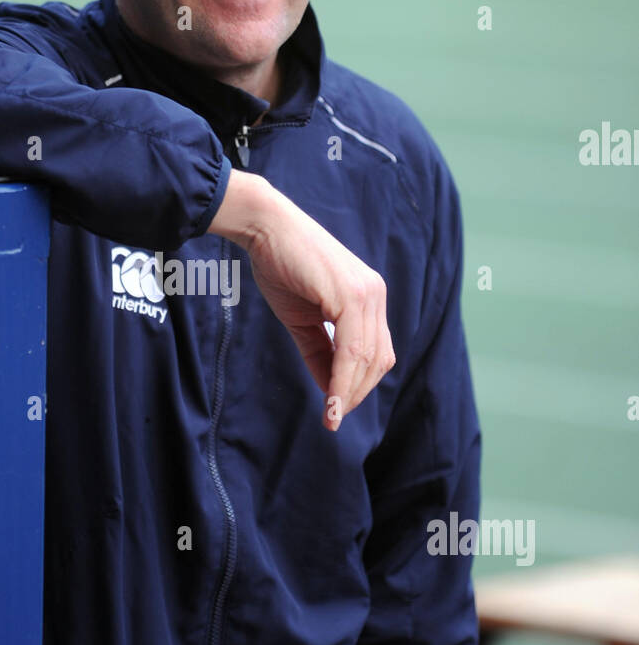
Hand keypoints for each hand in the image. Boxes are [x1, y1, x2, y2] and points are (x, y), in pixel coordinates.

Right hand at [209, 170, 394, 429]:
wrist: (265, 228)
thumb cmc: (281, 265)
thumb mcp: (303, 318)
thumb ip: (319, 351)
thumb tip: (330, 389)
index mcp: (367, 298)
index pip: (375, 352)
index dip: (358, 385)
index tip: (337, 410)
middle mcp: (375, 295)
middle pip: (378, 360)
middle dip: (356, 393)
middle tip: (333, 417)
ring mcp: (366, 294)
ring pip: (367, 359)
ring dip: (349, 393)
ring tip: (331, 416)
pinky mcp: (351, 296)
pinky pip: (352, 350)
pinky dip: (342, 381)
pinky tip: (330, 400)